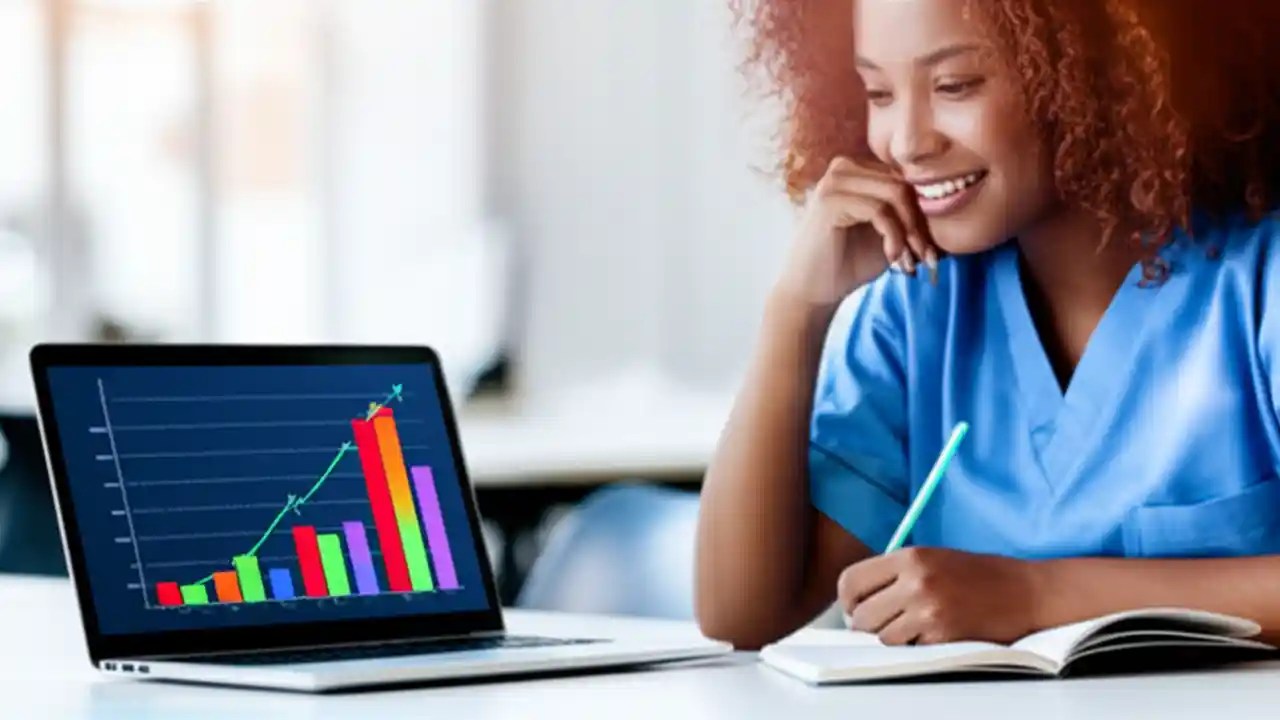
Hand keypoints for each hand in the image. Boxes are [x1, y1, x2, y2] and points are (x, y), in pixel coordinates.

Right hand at [774, 156, 939, 309]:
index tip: (929, 252)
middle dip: (919, 224)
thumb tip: (952, 211)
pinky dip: (894, 236)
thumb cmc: (849, 263)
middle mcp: (844, 167)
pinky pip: (879, 211)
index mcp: (858, 170)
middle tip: (924, 258)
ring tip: (909, 260)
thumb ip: (911, 217)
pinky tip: (892, 259)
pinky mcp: (829, 200)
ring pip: (896, 194)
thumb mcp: (890, 236)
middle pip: (904, 184)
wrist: (812, 291)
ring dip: (910, 231)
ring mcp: (834, 180)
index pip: (906, 180)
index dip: (922, 214)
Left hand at [837, 547, 1043, 645]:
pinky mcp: (943, 636)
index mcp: (909, 557)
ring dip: (893, 639)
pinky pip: (909, 650)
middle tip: (887, 623)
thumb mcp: (933, 557)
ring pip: (882, 638)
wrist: (1027, 592)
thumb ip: (895, 573)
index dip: (848, 600)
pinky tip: (935, 634)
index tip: (856, 608)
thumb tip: (857, 600)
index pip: (851, 581)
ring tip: (915, 628)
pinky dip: (916, 647)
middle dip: (869, 625)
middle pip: (861, 616)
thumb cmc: (982, 575)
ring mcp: (928, 610)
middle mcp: (914, 581)